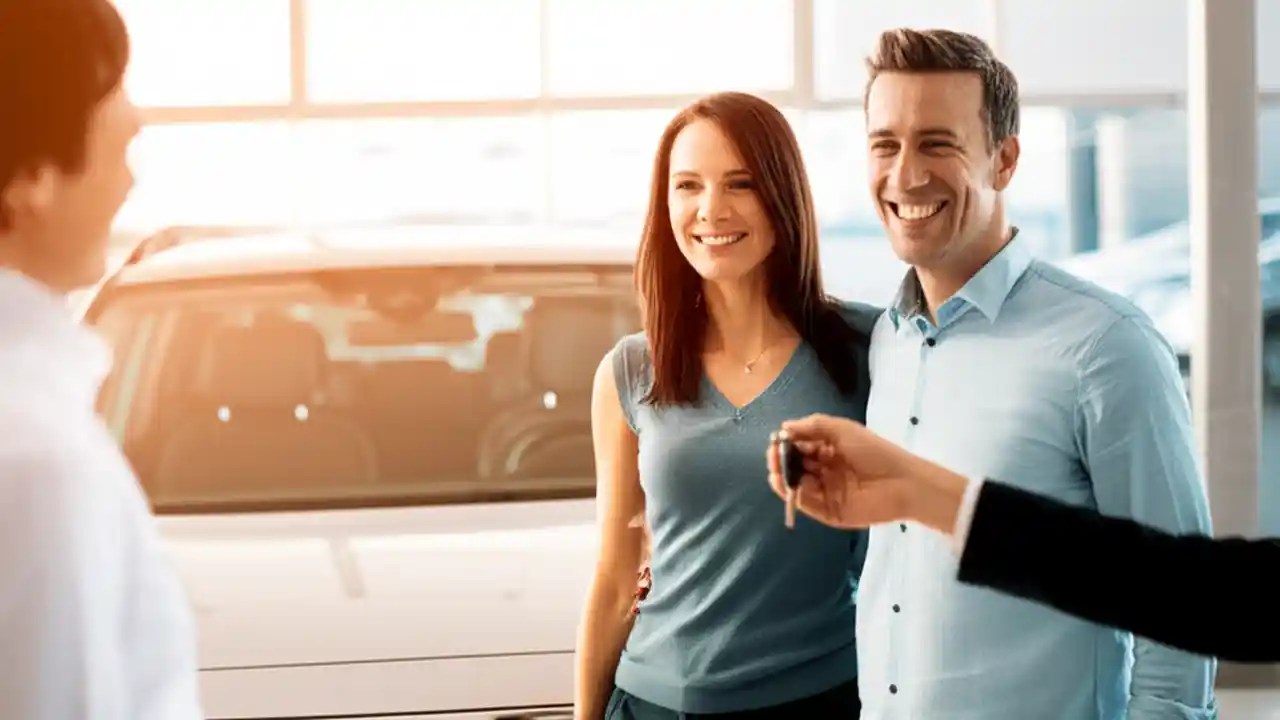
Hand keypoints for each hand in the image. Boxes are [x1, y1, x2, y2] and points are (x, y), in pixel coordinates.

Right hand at [765, 414, 968, 531]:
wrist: (902, 482)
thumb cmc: (874, 452)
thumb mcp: (843, 430)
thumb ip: (813, 426)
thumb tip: (784, 427)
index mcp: (828, 451)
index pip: (800, 447)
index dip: (786, 444)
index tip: (775, 441)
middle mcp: (825, 472)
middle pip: (795, 467)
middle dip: (781, 461)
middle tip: (773, 457)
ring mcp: (826, 493)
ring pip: (797, 486)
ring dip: (783, 478)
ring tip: (776, 471)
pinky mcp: (829, 513)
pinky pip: (807, 504)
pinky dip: (794, 496)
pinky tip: (788, 485)